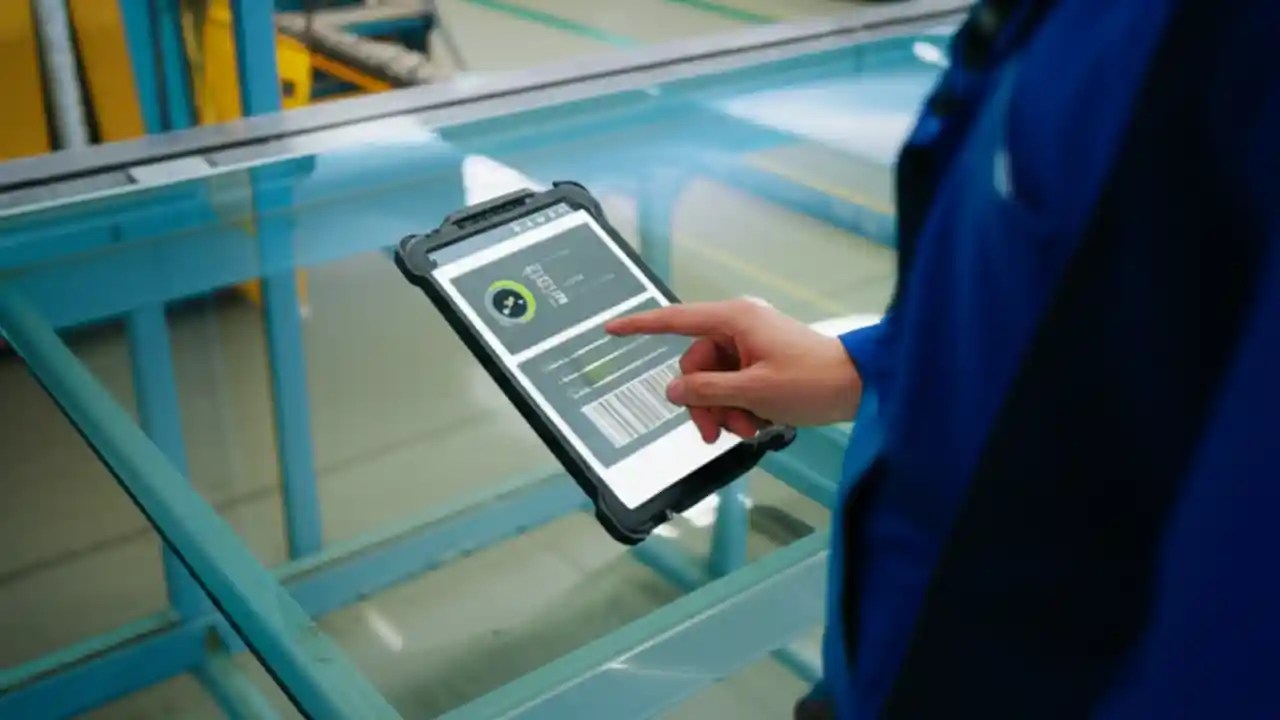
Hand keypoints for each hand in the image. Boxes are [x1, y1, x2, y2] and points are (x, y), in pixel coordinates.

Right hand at [605, 299, 861, 442]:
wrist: (859, 386)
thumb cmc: (813, 381)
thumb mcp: (753, 392)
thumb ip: (707, 391)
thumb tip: (674, 391)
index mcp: (734, 320)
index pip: (674, 320)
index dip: (639, 326)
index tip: (611, 329)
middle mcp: (739, 326)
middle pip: (696, 365)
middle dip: (704, 402)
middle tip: (717, 433)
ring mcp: (751, 343)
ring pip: (714, 380)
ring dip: (724, 409)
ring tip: (747, 430)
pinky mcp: (762, 360)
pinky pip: (734, 384)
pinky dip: (739, 406)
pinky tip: (756, 424)